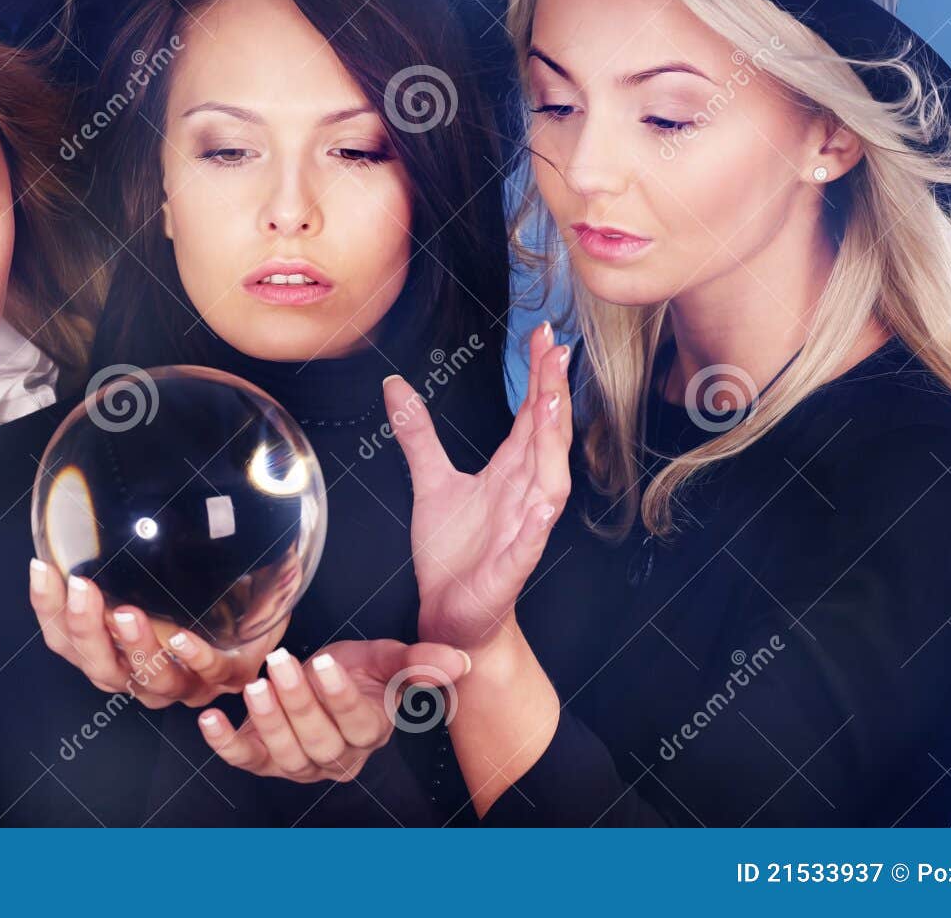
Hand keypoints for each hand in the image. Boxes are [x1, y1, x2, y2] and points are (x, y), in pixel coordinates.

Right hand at [28, 559, 286, 706]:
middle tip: (81, 589)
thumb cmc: (201, 586)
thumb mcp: (154, 561)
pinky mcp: (229, 673)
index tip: (42, 567)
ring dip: (135, 647)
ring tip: (126, 614)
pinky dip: (193, 657)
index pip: (67, 638)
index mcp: (117, 650)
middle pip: (101, 668)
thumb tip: (86, 490)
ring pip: (151, 680)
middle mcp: (145, 673)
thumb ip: (120, 545)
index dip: (49, 608)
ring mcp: (187, 679)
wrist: (263, 604)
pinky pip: (210, 672)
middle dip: (86, 630)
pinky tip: (181, 637)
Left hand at [198, 639, 470, 782]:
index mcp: (369, 732)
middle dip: (298, 703)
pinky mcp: (262, 760)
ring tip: (254, 687)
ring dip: (268, 721)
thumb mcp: (384, 658)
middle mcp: (335, 758)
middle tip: (282, 664)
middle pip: (319, 740)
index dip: (341, 696)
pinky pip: (243, 759)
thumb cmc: (356, 672)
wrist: (320, 680)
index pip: (358, 722)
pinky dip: (224, 744)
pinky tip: (211, 719)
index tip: (326, 664)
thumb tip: (458, 660)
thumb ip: (418, 660)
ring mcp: (297, 764)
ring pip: (285, 753)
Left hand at [388, 322, 572, 649]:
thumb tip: (395, 386)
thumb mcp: (430, 480)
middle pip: (545, 436)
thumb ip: (417, 433)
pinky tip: (543, 503)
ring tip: (552, 403)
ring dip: (552, 444)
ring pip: (549, 482)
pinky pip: (530, 543)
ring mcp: (522, 530)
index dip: (539, 375)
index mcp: (510, 472)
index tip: (544, 335)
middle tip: (556, 349)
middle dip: (553, 392)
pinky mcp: (511, 567)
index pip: (530, 415)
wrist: (449, 614)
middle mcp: (523, 494)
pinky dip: (537, 522)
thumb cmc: (453, 553)